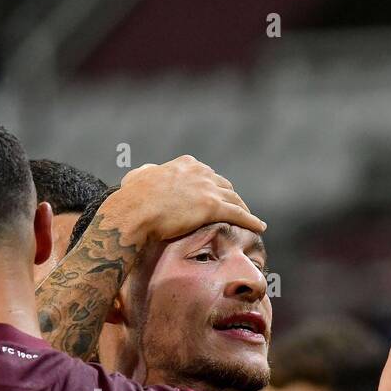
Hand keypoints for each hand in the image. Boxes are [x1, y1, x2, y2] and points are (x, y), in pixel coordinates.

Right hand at [107, 155, 265, 246]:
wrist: (134, 212)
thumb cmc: (131, 198)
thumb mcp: (137, 176)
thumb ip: (146, 172)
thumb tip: (146, 172)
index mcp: (185, 164)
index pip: (207, 174)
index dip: (213, 187)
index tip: (216, 196)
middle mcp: (200, 172)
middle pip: (224, 185)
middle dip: (231, 197)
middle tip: (236, 209)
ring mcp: (208, 188)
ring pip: (234, 199)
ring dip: (243, 209)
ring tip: (250, 219)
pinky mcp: (212, 207)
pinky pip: (238, 214)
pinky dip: (251, 221)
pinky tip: (260, 227)